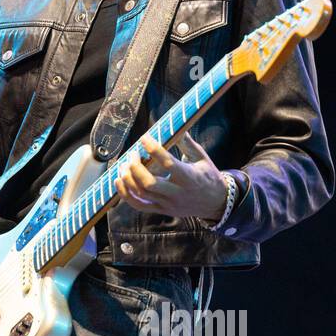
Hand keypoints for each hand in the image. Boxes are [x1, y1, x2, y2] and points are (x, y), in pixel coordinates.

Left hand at [114, 131, 228, 221]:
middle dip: (136, 167)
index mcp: (189, 178)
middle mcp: (178, 193)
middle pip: (149, 183)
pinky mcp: (162, 210)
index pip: (168, 164)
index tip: (144, 138)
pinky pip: (139, 205)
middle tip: (132, 154)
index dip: (153, 149)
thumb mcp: (202, 158)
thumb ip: (187, 143)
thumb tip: (174, 125)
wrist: (216, 203)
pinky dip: (125, 194)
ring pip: (142, 194)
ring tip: (124, 165)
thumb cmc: (208, 176)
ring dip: (128, 178)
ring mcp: (168, 204)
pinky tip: (119, 181)